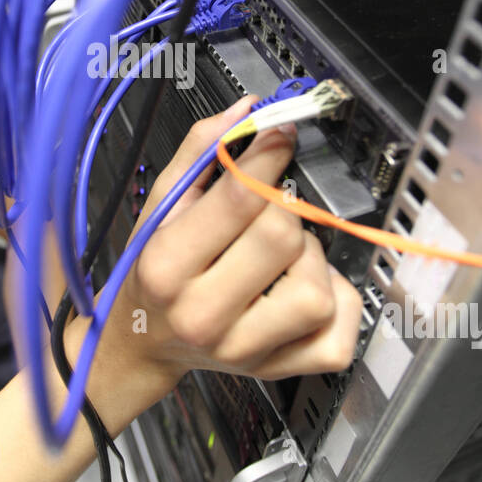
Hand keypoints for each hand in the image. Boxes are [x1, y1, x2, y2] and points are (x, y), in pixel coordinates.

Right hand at [114, 95, 362, 383]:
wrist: (143, 342)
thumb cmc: (154, 269)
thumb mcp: (161, 203)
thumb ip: (202, 150)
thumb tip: (250, 110)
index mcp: (167, 267)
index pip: (240, 198)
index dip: (270, 154)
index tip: (279, 135)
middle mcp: (203, 315)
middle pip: (283, 236)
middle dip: (283, 207)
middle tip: (268, 207)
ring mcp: (244, 350)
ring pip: (316, 287)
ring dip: (309, 257)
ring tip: (280, 255)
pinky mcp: (278, 370)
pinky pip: (338, 333)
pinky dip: (335, 303)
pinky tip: (303, 286)